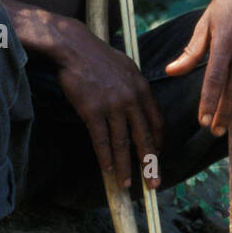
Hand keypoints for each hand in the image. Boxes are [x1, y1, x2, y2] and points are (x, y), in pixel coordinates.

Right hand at [54, 22, 162, 190]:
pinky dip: (105, 156)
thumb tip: (141, 106)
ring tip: (127, 184)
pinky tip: (107, 169)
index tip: (157, 156)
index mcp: (142, 88)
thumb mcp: (127, 67)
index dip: (157, 143)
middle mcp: (131, 99)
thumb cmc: (98, 57)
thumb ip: (136, 88)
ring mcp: (112, 106)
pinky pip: (101, 139)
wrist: (74, 48)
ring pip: (122, 143)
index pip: (156, 122)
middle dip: (150, 164)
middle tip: (154, 184)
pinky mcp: (92, 111)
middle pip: (144, 138)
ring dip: (125, 167)